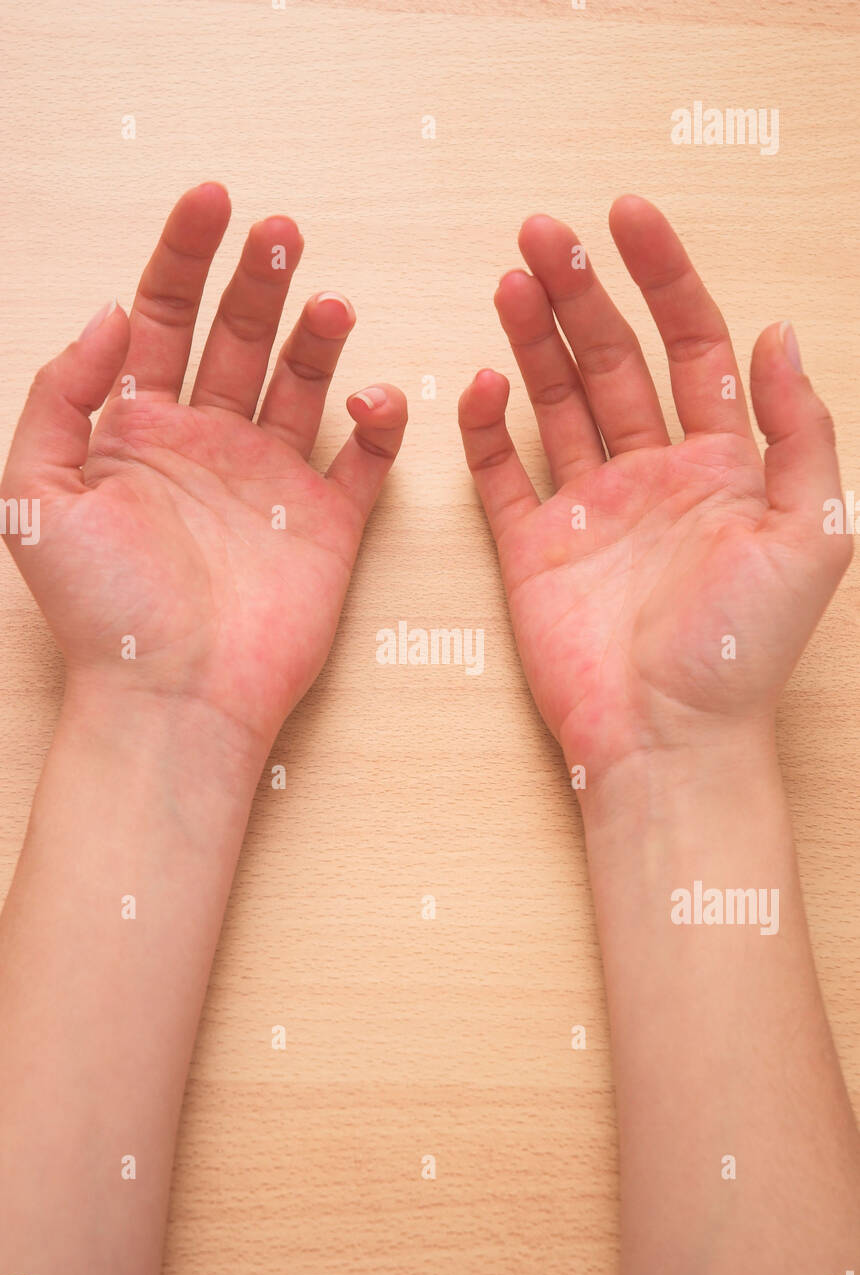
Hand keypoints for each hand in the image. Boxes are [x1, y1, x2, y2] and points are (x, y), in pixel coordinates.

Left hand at [2, 183, 406, 758]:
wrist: (173, 697)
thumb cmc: (102, 610)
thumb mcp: (33, 493)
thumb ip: (59, 394)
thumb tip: (105, 314)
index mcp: (135, 432)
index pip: (159, 320)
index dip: (182, 256)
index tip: (212, 200)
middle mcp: (205, 446)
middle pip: (236, 337)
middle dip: (257, 279)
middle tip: (281, 233)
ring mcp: (269, 483)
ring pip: (301, 384)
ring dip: (315, 337)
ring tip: (327, 305)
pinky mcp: (326, 525)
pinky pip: (363, 460)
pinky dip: (378, 424)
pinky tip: (373, 397)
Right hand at [459, 196, 848, 788]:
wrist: (670, 740)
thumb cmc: (744, 651)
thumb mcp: (812, 529)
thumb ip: (799, 428)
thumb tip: (777, 333)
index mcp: (724, 465)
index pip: (691, 346)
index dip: (664, 277)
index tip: (628, 218)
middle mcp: (655, 476)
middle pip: (614, 361)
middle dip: (581, 293)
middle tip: (543, 235)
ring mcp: (591, 511)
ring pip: (558, 403)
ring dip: (534, 342)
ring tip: (510, 282)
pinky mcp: (535, 550)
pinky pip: (503, 477)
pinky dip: (487, 431)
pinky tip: (481, 385)